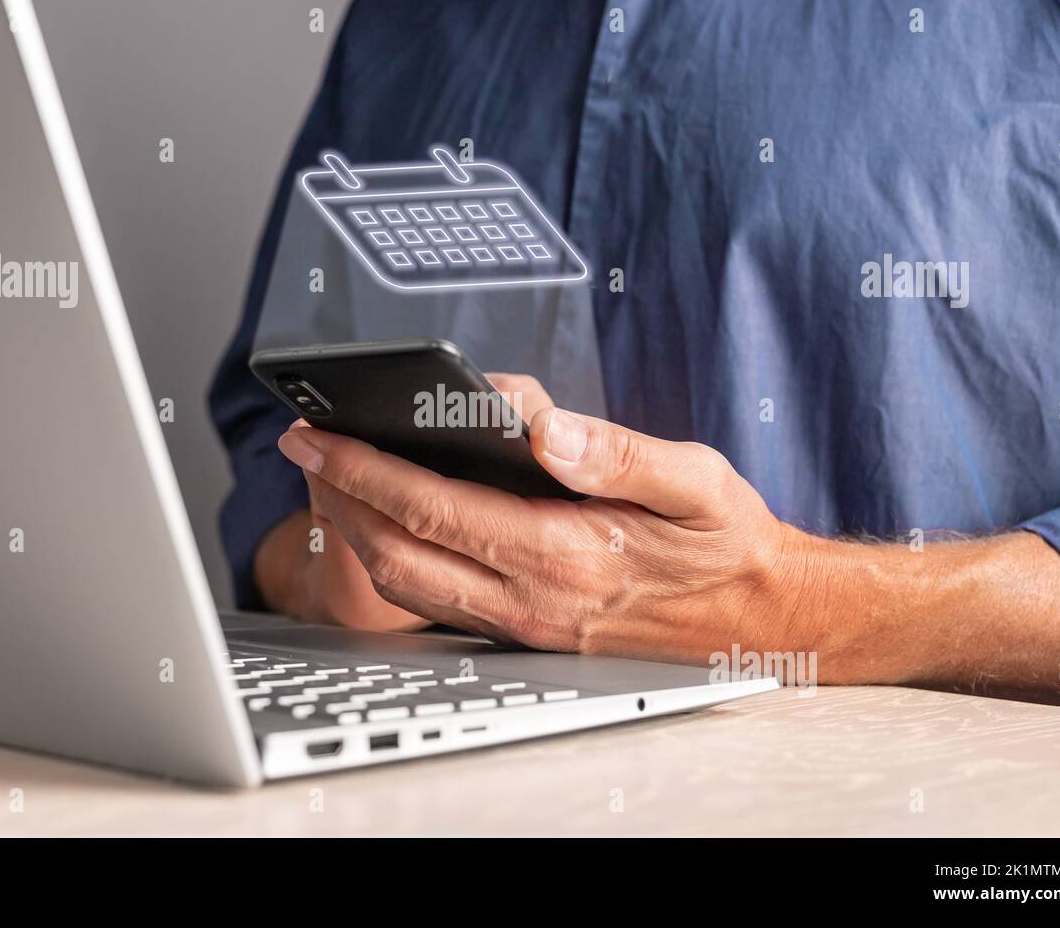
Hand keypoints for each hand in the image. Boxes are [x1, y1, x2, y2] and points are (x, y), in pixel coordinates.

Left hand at [275, 382, 807, 660]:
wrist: (757, 620)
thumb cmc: (726, 544)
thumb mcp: (695, 480)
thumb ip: (618, 452)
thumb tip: (542, 427)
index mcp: (563, 552)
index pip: (432, 506)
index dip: (362, 467)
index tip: (316, 433)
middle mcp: (531, 597)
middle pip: (398, 549)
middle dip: (337, 495)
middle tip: (301, 447)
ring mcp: (523, 623)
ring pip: (407, 584)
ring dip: (355, 531)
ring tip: (329, 479)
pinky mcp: (526, 633)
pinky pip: (437, 603)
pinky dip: (393, 562)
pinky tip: (386, 527)